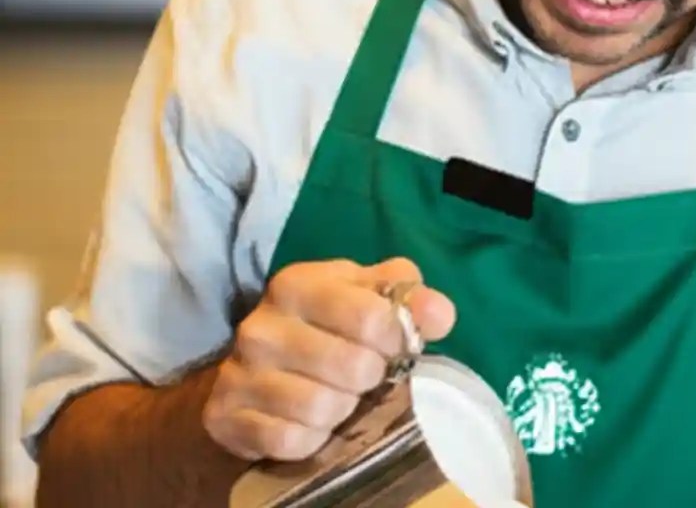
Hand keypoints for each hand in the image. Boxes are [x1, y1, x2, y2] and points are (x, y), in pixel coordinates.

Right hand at [202, 257, 455, 460]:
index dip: (395, 337)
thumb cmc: (324, 325)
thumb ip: (407, 295)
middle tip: (363, 375)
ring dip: (343, 410)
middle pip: (354, 367)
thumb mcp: (364, 295)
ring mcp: (238, 373)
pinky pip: (293, 440)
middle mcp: (260, 326)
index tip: (391, 344)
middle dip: (370, 377)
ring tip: (338, 396)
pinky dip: (313, 438)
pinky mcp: (226, 417)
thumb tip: (439, 314)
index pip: (372, 315)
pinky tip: (311, 422)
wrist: (254, 370)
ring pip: (323, 408)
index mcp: (296, 284)